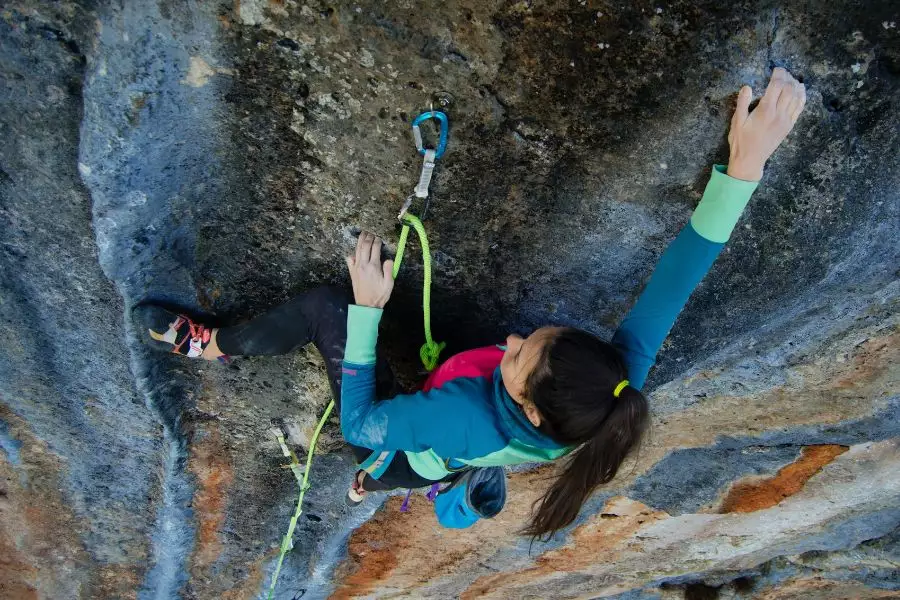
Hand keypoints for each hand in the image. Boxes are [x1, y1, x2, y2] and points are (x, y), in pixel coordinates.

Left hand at [346, 231, 394, 308]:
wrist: (366, 305)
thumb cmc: (380, 295)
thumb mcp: (389, 283)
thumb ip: (389, 269)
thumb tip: (388, 259)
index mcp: (373, 266)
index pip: (375, 248)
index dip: (377, 240)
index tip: (380, 237)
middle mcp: (363, 264)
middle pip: (365, 246)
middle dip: (368, 237)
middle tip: (371, 232)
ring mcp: (356, 268)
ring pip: (357, 250)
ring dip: (360, 241)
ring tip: (363, 234)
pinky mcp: (352, 272)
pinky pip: (350, 259)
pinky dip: (352, 253)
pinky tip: (355, 252)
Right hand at [727, 67, 806, 181]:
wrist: (750, 160)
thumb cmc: (741, 141)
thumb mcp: (736, 122)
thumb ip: (742, 103)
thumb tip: (747, 87)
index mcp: (765, 111)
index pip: (776, 86)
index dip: (778, 75)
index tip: (776, 69)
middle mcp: (778, 114)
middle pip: (789, 89)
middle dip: (787, 77)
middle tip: (782, 72)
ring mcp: (786, 120)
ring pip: (797, 97)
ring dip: (795, 85)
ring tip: (790, 78)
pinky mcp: (789, 126)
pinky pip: (799, 108)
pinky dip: (802, 96)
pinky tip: (801, 90)